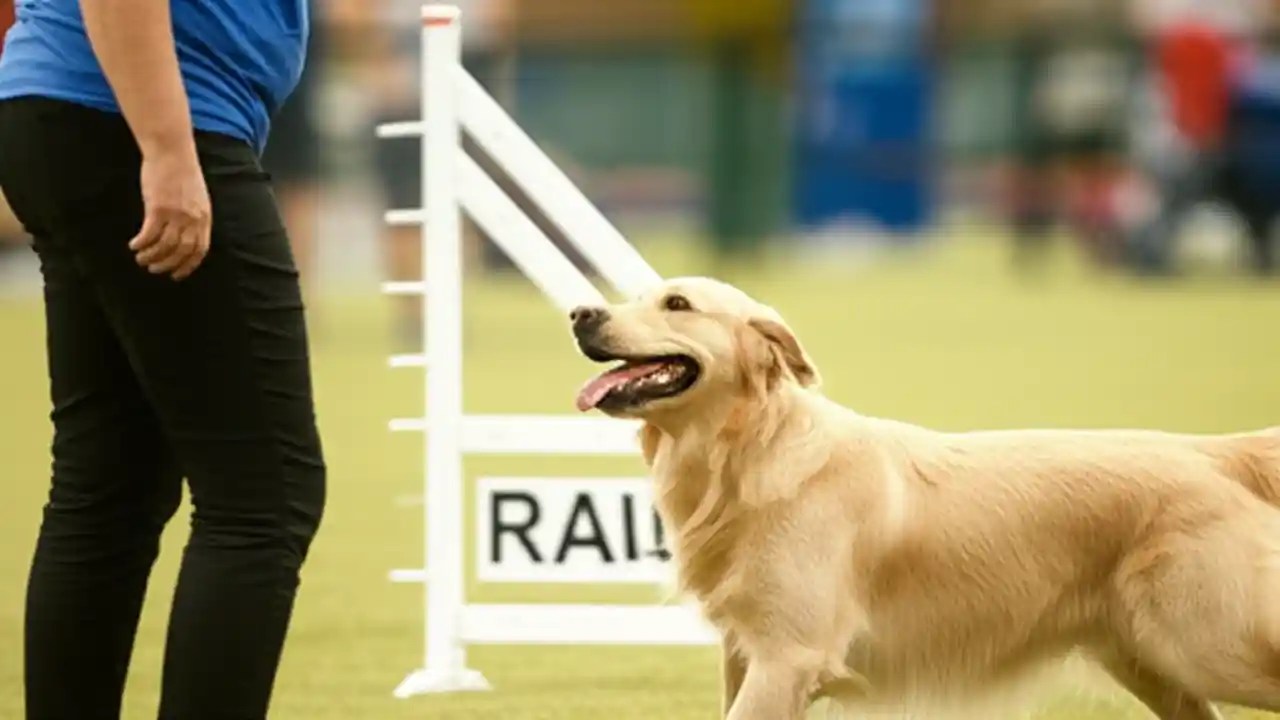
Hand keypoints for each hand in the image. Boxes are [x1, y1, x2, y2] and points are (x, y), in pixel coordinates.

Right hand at [129, 142, 210, 280]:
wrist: (172, 151)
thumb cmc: (182, 173)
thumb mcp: (198, 198)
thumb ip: (195, 217)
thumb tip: (187, 235)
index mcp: (204, 218)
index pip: (200, 250)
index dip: (188, 265)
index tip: (176, 275)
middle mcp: (192, 219)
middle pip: (181, 251)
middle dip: (167, 264)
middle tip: (154, 269)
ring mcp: (176, 214)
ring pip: (164, 245)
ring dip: (151, 256)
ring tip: (141, 259)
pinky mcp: (158, 208)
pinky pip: (149, 234)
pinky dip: (141, 243)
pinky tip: (134, 245)